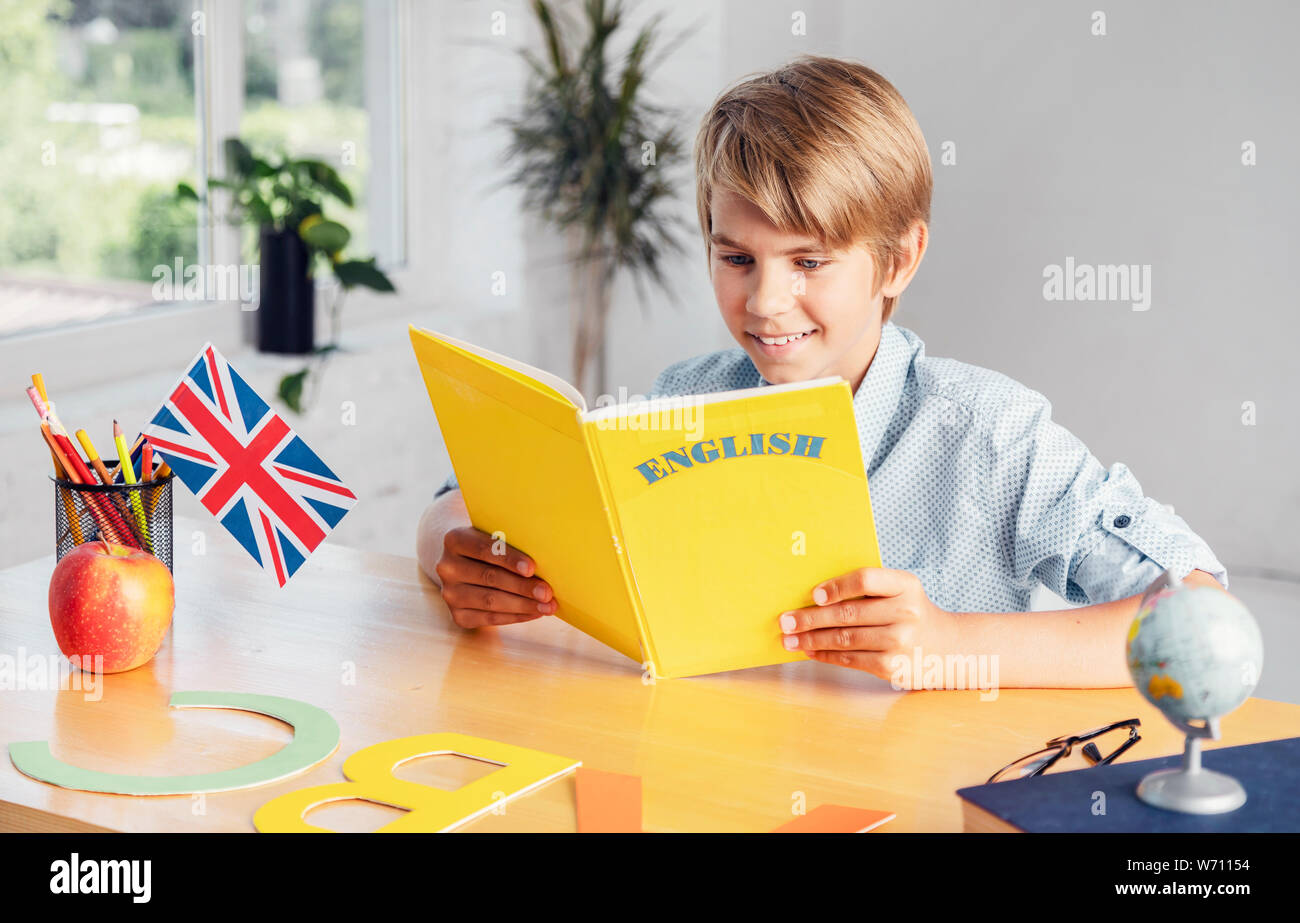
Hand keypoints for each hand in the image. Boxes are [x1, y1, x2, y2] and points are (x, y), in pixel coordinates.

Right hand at [434, 526, 555, 628]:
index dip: (509, 559)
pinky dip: (516, 616)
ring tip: (547, 606)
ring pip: (490, 601)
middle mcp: (447, 567)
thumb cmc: (491, 545)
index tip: (532, 568)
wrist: (465, 562)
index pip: (484, 549)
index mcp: (454, 540)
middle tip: (547, 592)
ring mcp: (450, 593)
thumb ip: (512, 542)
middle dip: (522, 586)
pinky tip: (534, 613)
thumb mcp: (495, 535)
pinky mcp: (457, 615)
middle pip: (490, 577)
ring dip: (523, 605)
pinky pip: (490, 619)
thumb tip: (549, 559)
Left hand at [778, 567, 960, 685]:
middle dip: (810, 618)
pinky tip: (809, 651)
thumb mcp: (900, 591)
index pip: (866, 580)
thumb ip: (868, 588)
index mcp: (905, 585)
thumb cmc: (909, 612)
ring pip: (844, 639)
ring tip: (790, 639)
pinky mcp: (892, 666)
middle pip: (848, 613)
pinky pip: (850, 659)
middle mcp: (905, 613)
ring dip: (811, 640)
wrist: (945, 647)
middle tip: (785, 621)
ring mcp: (900, 642)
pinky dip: (825, 655)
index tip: (813, 595)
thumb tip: (814, 595)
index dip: (837, 587)